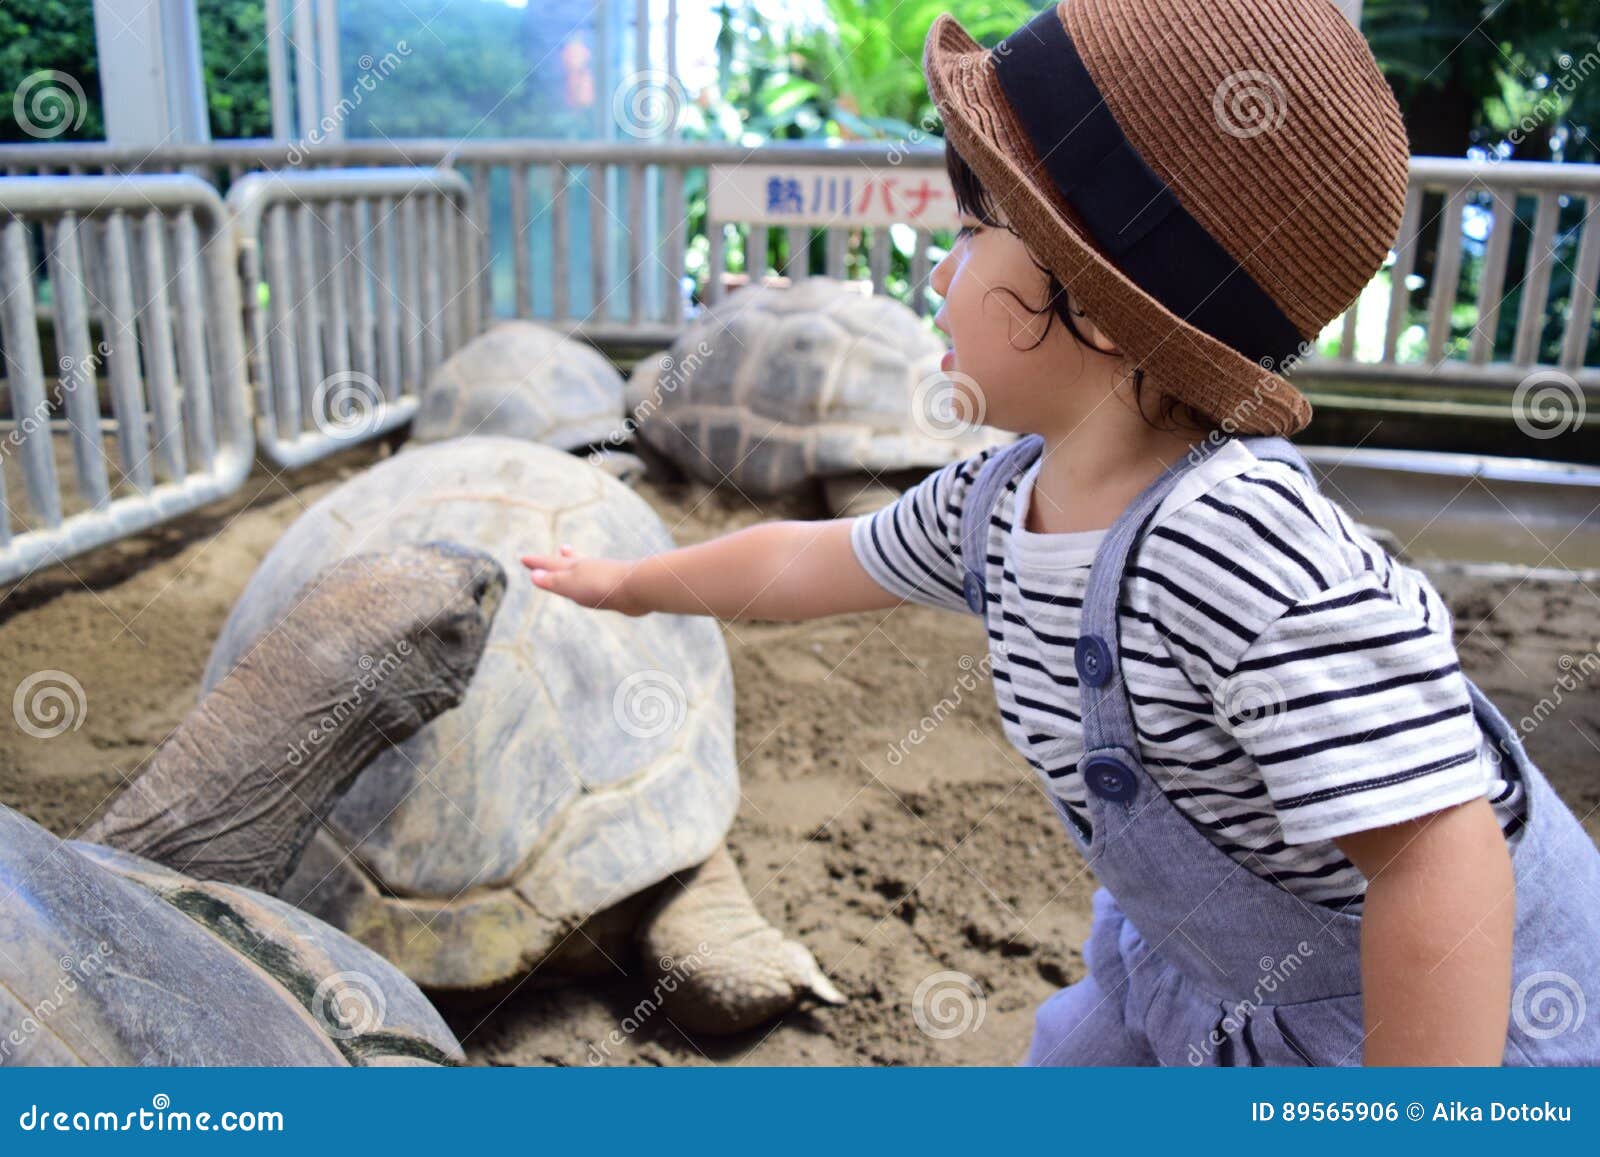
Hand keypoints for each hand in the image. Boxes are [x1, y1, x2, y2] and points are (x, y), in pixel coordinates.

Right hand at [520, 545, 640, 614]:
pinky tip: (598, 579)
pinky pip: (597, 578)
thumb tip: (533, 575)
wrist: (636, 587)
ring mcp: (602, 573)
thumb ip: (553, 581)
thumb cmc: (601, 586)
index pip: (550, 564)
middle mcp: (587, 567)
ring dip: (575, 561)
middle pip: (569, 561)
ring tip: (571, 555)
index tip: (523, 559)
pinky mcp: (615, 584)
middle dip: (559, 559)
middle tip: (559, 549)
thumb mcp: (571, 585)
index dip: (537, 563)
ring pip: (585, 566)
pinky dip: (591, 575)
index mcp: (573, 568)